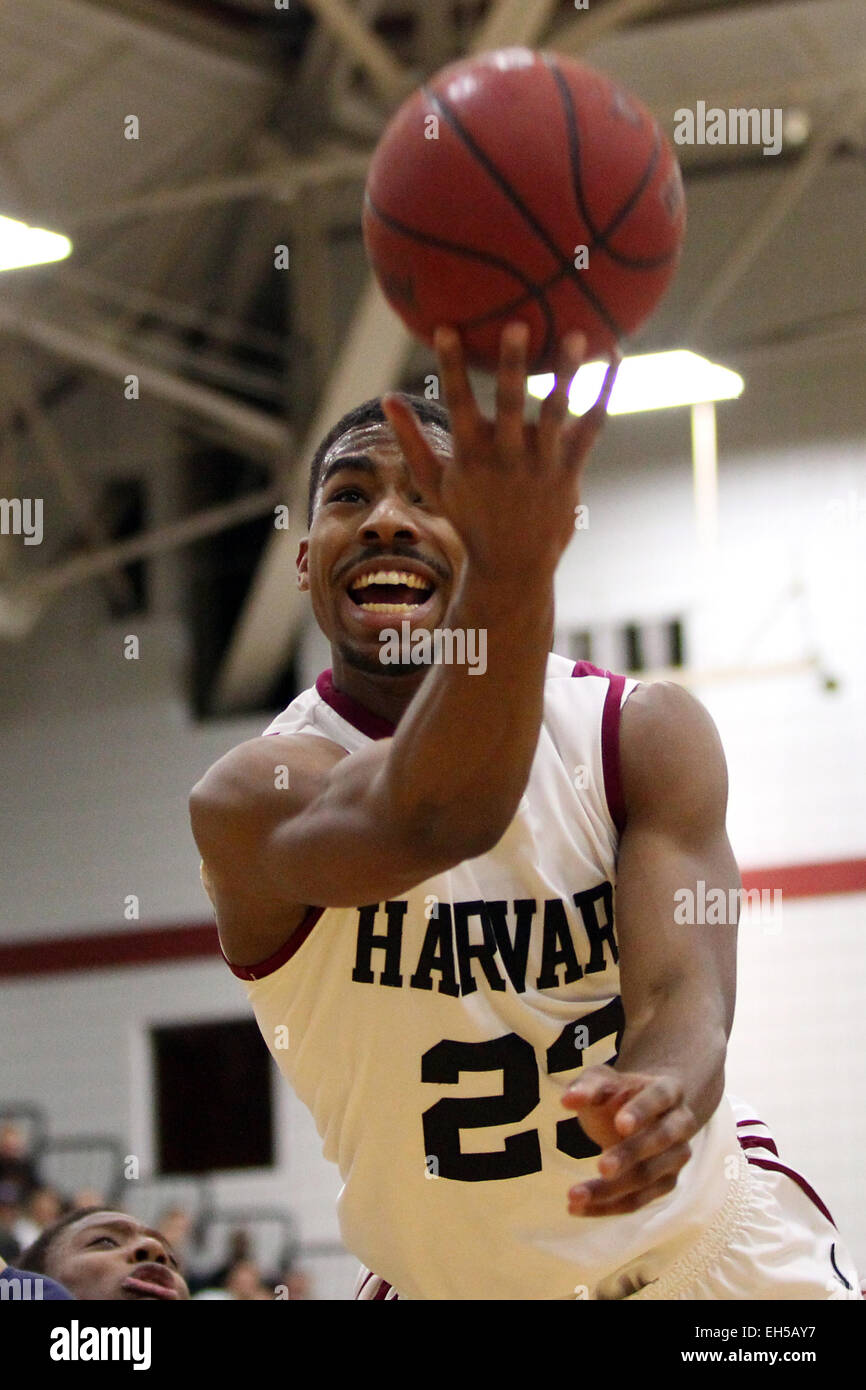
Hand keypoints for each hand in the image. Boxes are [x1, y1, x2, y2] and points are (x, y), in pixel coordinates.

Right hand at [381, 322, 618, 584]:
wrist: (513, 566)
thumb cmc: (469, 518)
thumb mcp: (434, 483)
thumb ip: (411, 440)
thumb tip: (387, 398)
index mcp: (470, 456)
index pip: (457, 404)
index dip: (451, 366)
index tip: (446, 328)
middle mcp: (507, 458)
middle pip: (511, 405)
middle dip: (513, 366)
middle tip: (517, 324)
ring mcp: (541, 466)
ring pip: (557, 412)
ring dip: (566, 374)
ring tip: (578, 334)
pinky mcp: (569, 472)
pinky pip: (591, 428)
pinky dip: (604, 394)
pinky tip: (615, 358)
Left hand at [562, 1065, 696, 1216]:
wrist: (642, 1111)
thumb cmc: (620, 1093)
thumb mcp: (602, 1080)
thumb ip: (588, 1087)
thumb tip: (568, 1100)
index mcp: (669, 1090)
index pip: (659, 1098)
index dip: (642, 1111)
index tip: (620, 1124)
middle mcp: (681, 1123)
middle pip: (660, 1141)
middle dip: (630, 1155)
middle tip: (601, 1167)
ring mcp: (677, 1157)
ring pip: (648, 1177)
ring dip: (612, 1190)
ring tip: (574, 1195)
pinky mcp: (666, 1183)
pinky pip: (638, 1200)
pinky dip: (608, 1206)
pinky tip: (578, 1207)